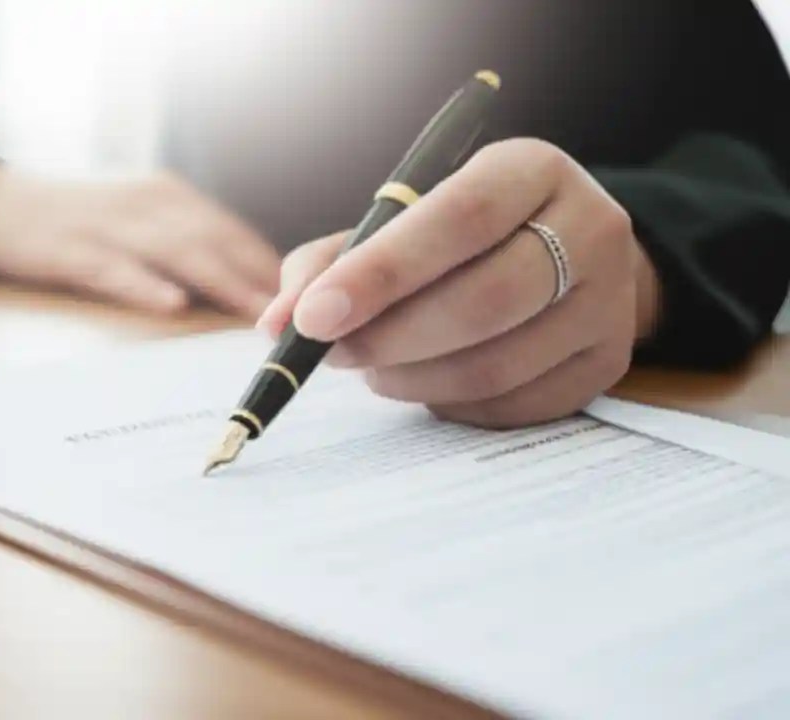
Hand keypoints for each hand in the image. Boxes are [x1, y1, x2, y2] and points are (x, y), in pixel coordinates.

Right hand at [0, 164, 279, 317]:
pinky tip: (170, 304)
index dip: (268, 263)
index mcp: (166, 197)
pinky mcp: (68, 248)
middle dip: (256, 276)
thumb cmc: (78, 221)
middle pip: (211, 239)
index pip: (230, 230)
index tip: (308, 294)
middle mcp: (144, 203)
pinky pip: (111, 268)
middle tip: (297, 312)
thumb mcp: (137, 219)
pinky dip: (143, 285)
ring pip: (172, 252)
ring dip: (218, 282)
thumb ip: (184, 244)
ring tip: (255, 311)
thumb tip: (241, 284)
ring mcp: (106, 225)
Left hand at [257, 138, 662, 427]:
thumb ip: (331, 261)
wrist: (568, 257)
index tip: (313, 316)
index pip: (457, 218)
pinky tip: (424, 383)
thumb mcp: (400, 222)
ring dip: (412, 379)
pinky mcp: (608, 361)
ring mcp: (610, 299)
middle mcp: (591, 225)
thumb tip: (276, 324)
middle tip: (329, 353)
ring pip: (497, 363)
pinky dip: (450, 404)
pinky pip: (514, 404)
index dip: (379, 273)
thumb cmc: (460, 239)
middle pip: (485, 300)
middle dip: (388, 337)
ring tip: (372, 367)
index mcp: (530, 169)